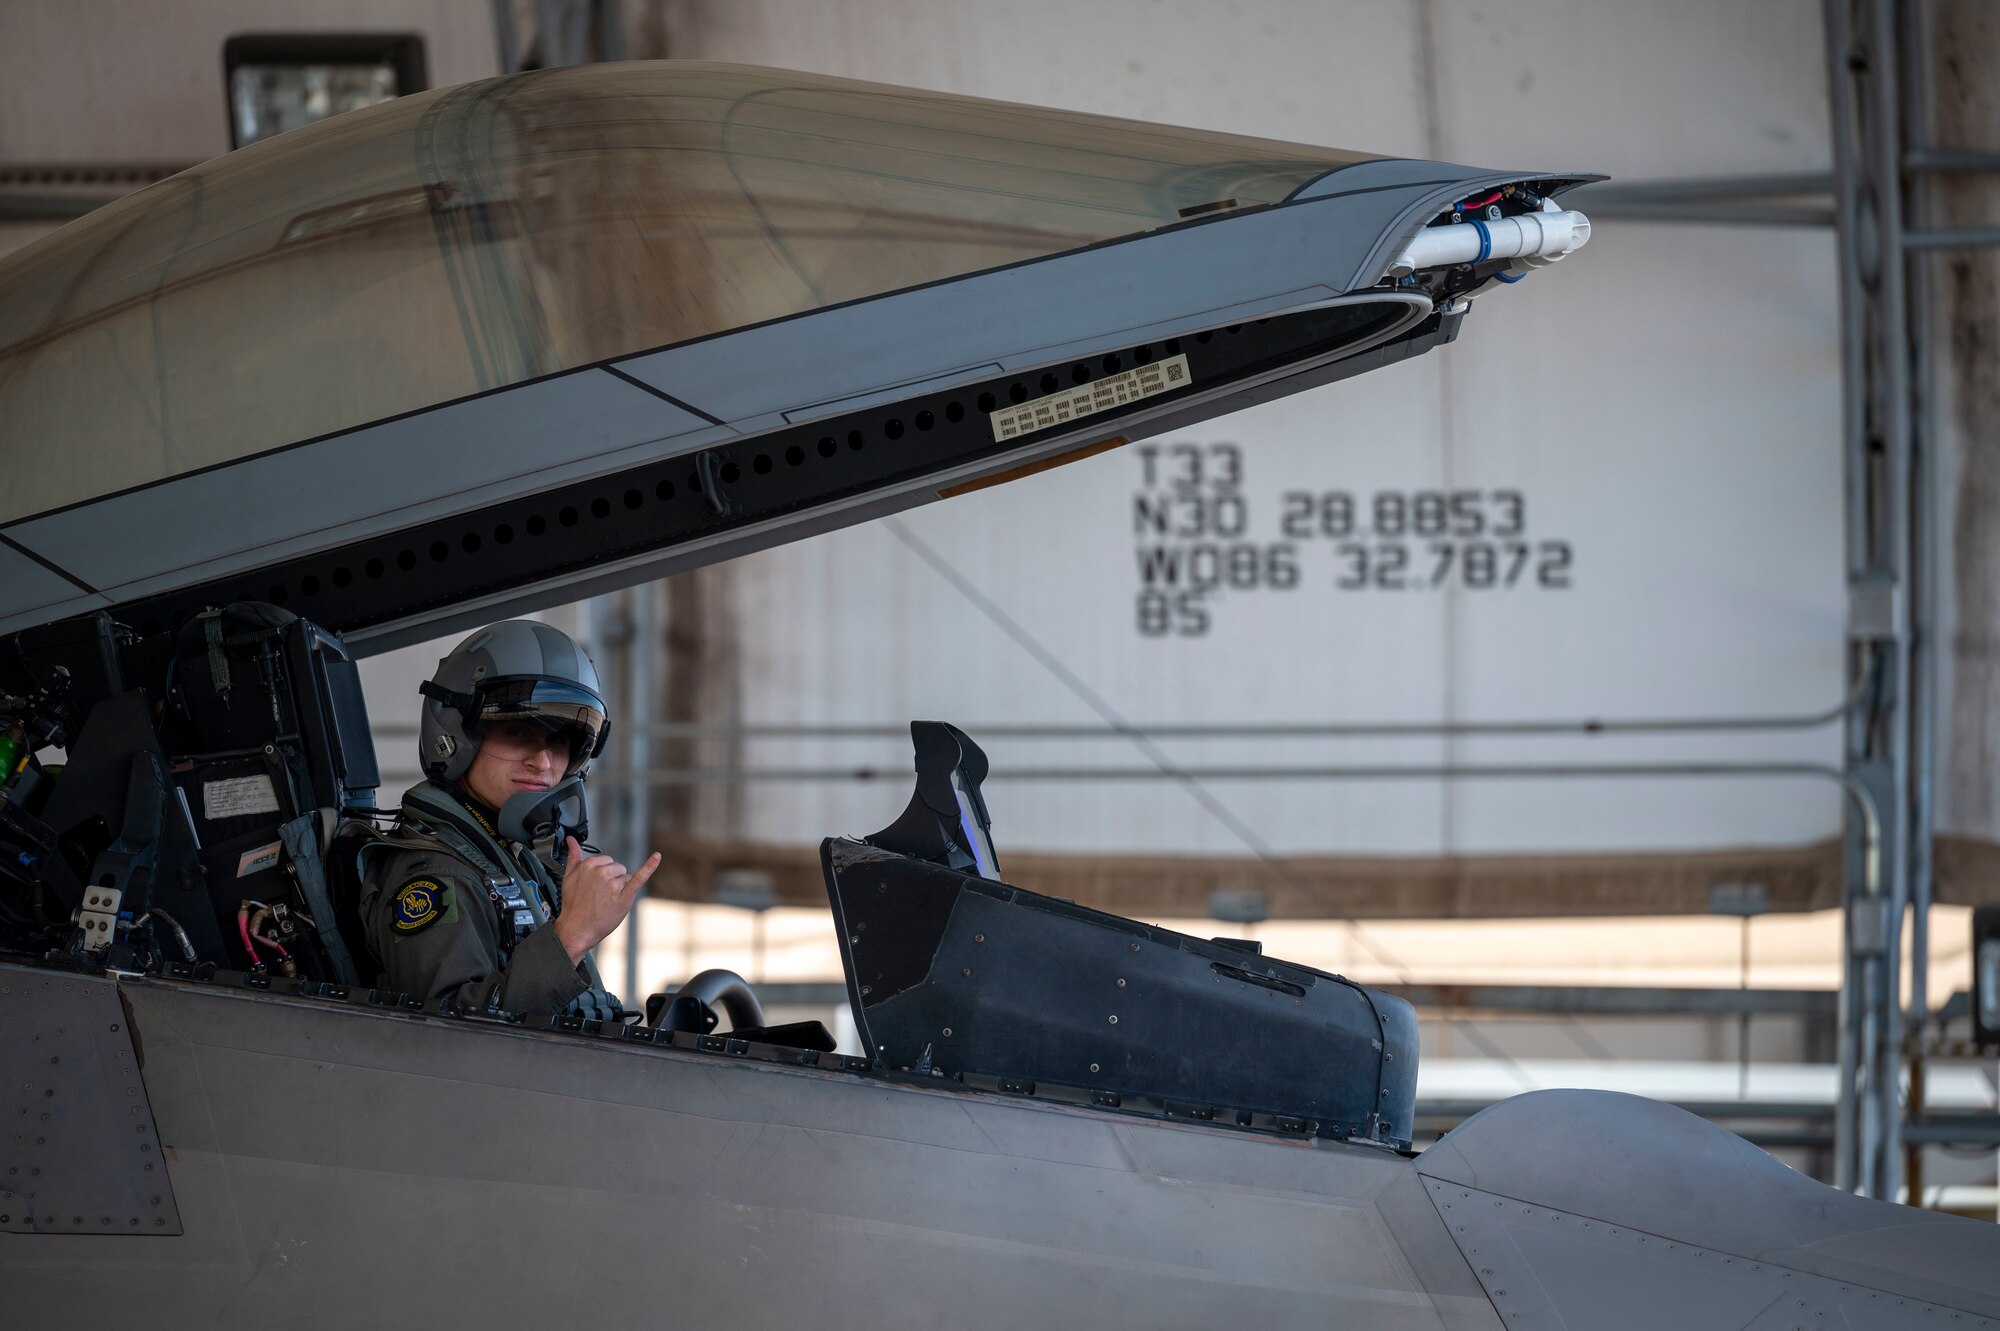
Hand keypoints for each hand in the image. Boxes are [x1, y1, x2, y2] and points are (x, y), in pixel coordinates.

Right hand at [551, 836, 660, 963]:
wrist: (577, 929)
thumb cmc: (574, 905)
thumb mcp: (568, 877)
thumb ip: (573, 856)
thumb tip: (572, 841)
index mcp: (589, 865)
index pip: (607, 862)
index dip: (603, 875)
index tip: (594, 886)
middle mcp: (602, 871)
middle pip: (618, 869)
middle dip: (612, 881)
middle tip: (599, 896)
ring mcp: (614, 883)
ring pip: (626, 878)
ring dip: (620, 889)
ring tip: (606, 901)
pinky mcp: (625, 895)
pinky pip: (639, 877)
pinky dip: (650, 866)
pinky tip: (657, 857)